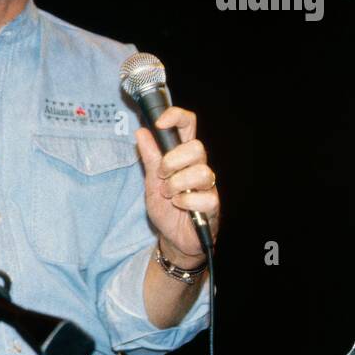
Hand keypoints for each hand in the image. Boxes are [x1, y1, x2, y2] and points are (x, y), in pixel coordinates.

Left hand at [134, 105, 220, 263]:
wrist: (172, 236)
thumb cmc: (165, 206)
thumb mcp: (150, 181)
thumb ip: (149, 157)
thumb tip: (142, 132)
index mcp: (183, 156)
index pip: (188, 125)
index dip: (176, 117)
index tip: (160, 123)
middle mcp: (198, 166)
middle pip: (197, 147)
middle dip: (173, 162)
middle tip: (162, 176)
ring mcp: (208, 185)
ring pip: (201, 172)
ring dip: (177, 185)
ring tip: (169, 195)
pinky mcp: (213, 204)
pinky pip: (203, 197)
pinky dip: (185, 202)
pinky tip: (179, 206)